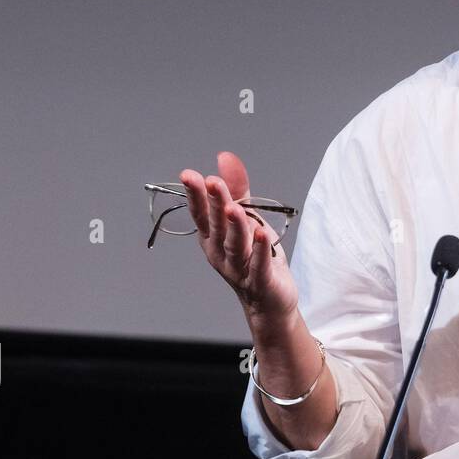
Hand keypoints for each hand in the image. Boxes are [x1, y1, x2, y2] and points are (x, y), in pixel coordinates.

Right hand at [179, 151, 299, 325]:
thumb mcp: (246, 219)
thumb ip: (237, 189)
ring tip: (234, 207)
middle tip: (211, 182)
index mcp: (212, 237)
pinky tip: (262, 233)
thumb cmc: (254, 256)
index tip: (188, 175)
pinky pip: (259, 263)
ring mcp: (238, 268)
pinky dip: (260, 249)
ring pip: (235, 244)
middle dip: (215, 203)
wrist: (269, 301)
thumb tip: (224, 157)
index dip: (195, 195)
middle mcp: (220, 252)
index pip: (201, 213)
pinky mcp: (259, 280)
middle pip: (217, 225)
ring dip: (234, 226)